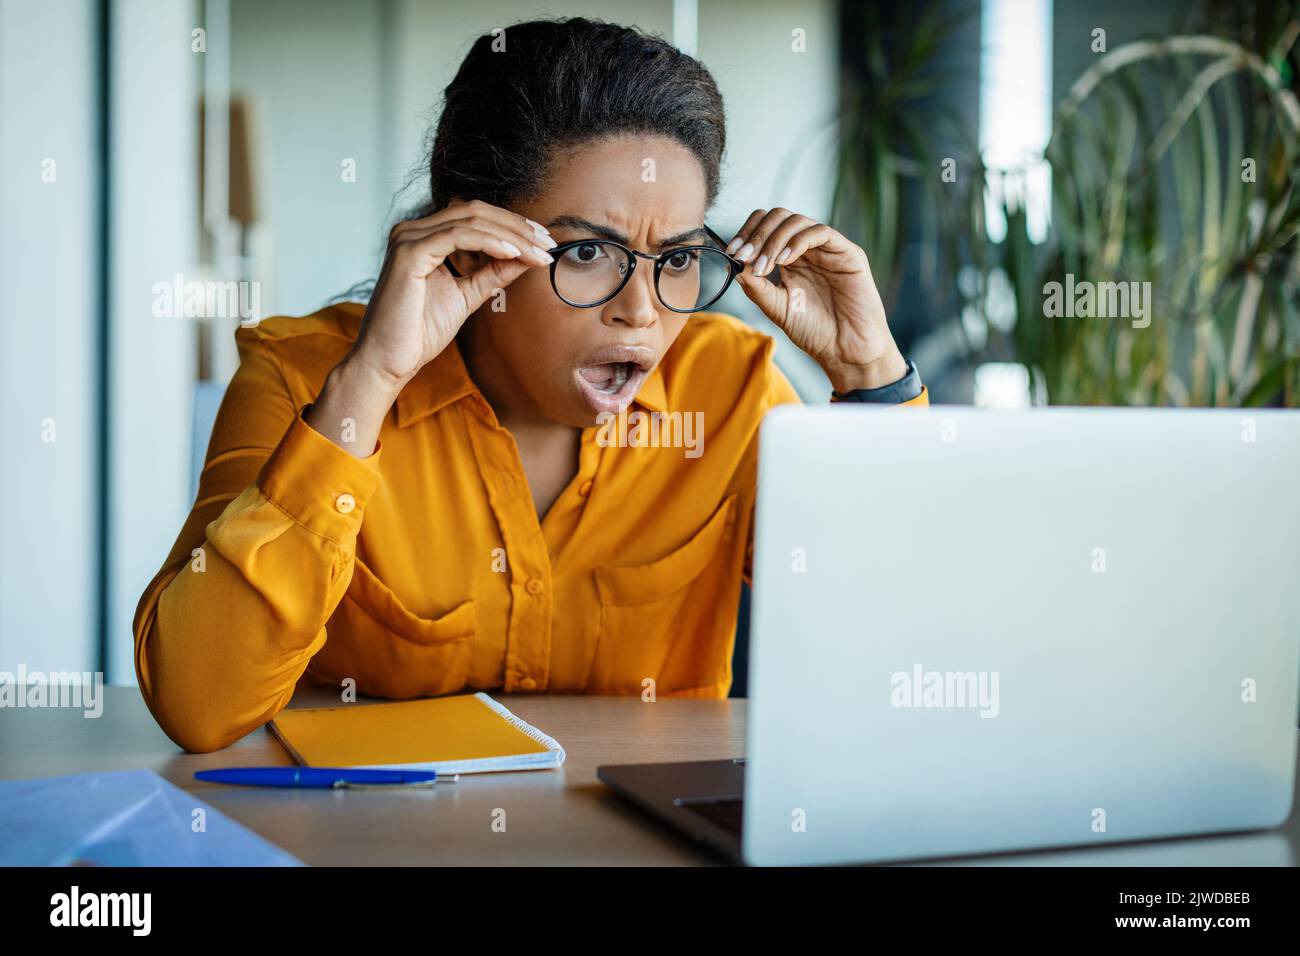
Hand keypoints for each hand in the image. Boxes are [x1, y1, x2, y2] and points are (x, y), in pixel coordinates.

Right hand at [348, 199, 556, 390]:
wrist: (388, 361)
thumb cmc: (419, 333)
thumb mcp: (468, 295)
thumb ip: (493, 273)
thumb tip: (527, 257)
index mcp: (423, 237)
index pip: (474, 218)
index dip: (512, 225)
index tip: (543, 242)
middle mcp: (412, 231)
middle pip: (474, 211)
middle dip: (516, 225)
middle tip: (548, 242)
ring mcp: (408, 238)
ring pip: (470, 221)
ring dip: (511, 235)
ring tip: (538, 251)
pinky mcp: (409, 253)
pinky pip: (458, 237)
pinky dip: (490, 242)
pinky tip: (514, 253)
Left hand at [728, 208, 905, 392]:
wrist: (845, 350)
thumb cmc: (815, 332)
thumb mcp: (777, 308)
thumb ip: (756, 287)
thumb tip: (735, 264)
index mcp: (790, 259)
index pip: (765, 227)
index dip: (747, 233)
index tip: (733, 252)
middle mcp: (808, 249)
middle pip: (778, 217)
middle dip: (757, 234)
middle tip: (744, 255)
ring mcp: (828, 249)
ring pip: (797, 221)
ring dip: (774, 240)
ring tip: (765, 265)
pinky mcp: (847, 252)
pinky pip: (820, 232)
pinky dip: (798, 241)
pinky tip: (785, 261)